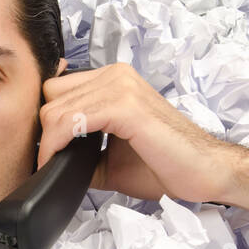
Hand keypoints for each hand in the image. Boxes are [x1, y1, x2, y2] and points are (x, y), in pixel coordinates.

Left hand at [35, 61, 248, 233]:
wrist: (205, 174)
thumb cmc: (165, 167)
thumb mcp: (111, 159)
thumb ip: (80, 150)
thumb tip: (48, 161)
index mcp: (113, 81)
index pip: (57, 89)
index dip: (47, 123)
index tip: (48, 153)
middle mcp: (115, 74)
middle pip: (50, 95)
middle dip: (43, 131)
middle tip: (49, 161)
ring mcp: (121, 85)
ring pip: (54, 107)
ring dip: (47, 142)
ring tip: (54, 167)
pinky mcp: (125, 105)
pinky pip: (70, 119)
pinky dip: (56, 143)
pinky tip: (59, 162)